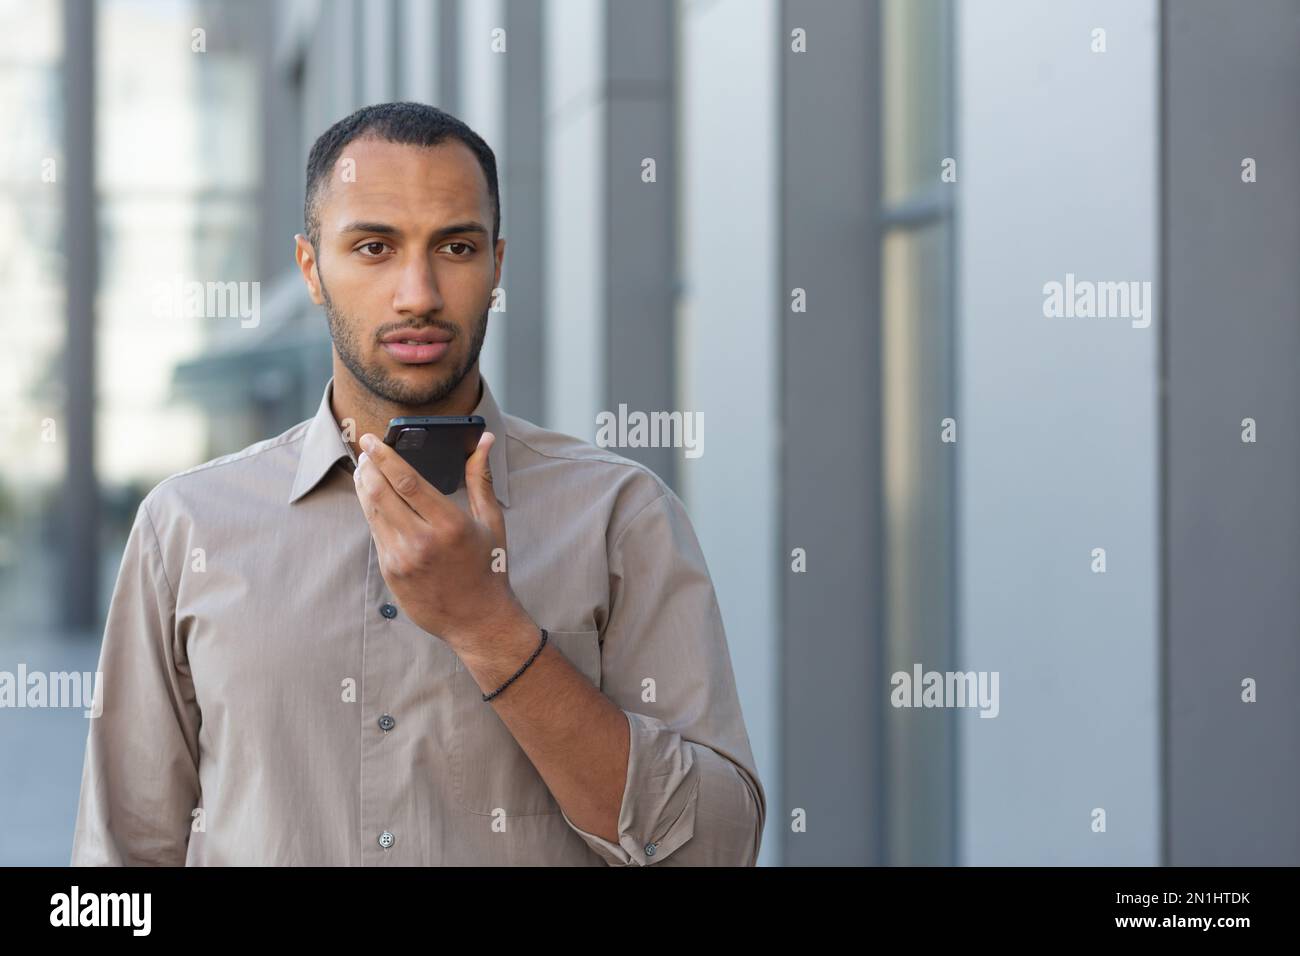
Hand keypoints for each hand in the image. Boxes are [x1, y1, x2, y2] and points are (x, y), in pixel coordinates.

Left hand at [352, 430, 532, 655]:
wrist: (477, 619)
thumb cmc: (488, 567)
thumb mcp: (490, 521)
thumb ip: (480, 478)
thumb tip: (484, 442)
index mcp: (450, 525)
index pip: (406, 481)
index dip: (384, 457)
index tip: (371, 439)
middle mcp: (422, 541)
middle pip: (380, 493)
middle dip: (368, 467)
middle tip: (365, 450)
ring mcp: (402, 559)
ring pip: (372, 512)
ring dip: (364, 486)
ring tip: (364, 470)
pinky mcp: (390, 572)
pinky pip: (375, 533)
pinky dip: (372, 511)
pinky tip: (374, 499)